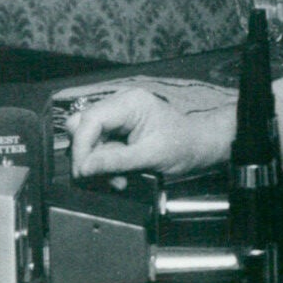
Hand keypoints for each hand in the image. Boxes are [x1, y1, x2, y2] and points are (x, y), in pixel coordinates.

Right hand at [67, 86, 233, 179]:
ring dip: (97, 164)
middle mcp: (120, 105)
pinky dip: (104, 164)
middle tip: (101, 178)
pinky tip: (119, 175)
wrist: (200, 148)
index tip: (82, 171)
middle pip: (83, 128)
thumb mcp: (151, 156)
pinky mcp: (118, 130)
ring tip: (117, 179)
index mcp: (130, 103)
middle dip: (89, 157)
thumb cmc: (185, 146)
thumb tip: (84, 167)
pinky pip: (99, 147)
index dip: (81, 147)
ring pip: (88, 139)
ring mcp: (118, 117)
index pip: (90, 120)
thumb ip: (115, 161)